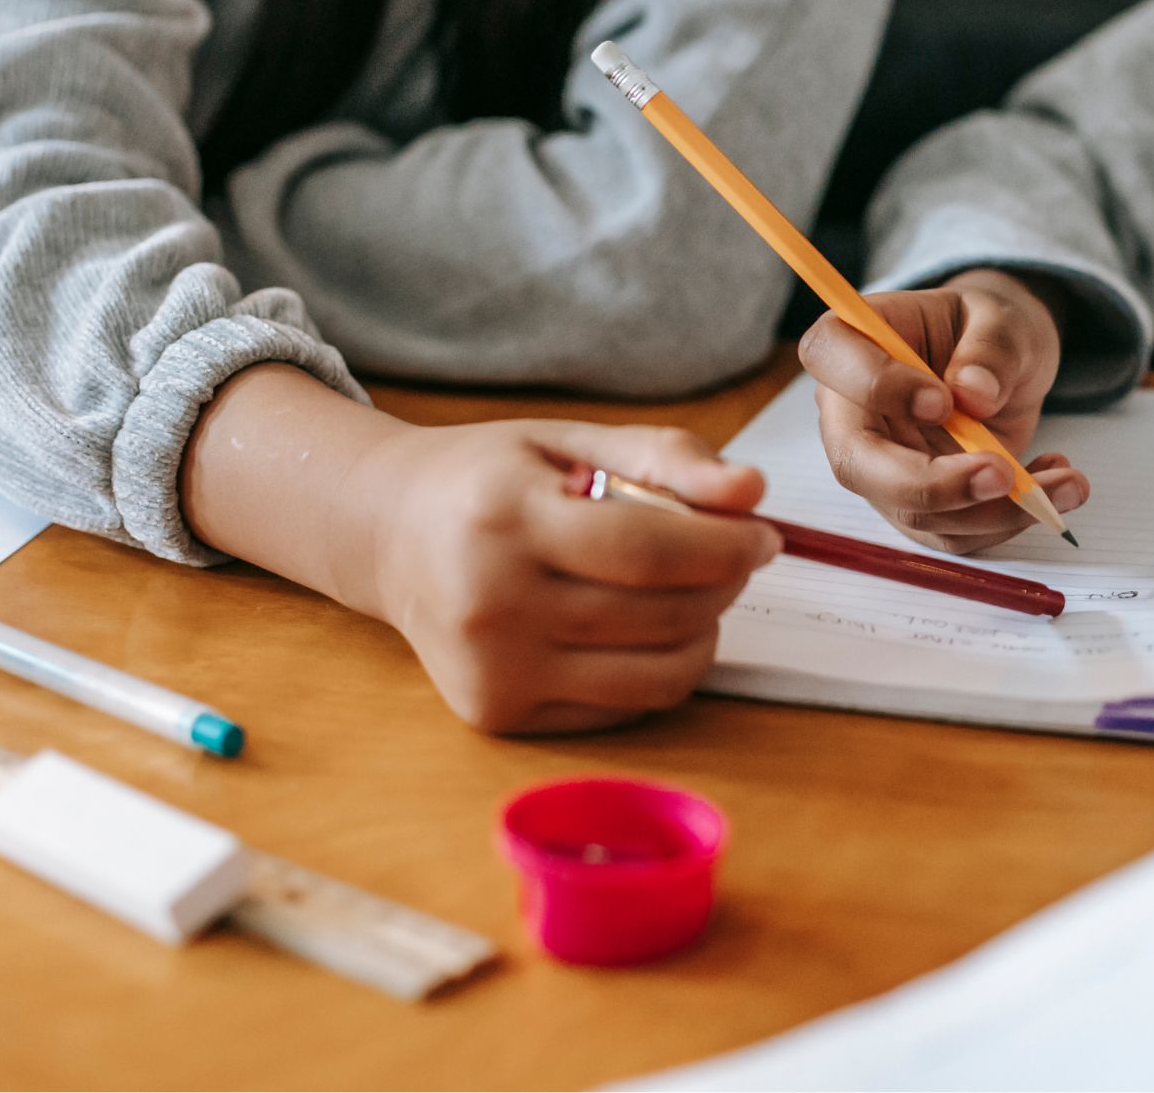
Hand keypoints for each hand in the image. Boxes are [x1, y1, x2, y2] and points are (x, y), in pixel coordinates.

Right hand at [349, 420, 779, 733]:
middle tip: (736, 555)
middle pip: (658, 615)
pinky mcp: (498, 713)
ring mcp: (491, 670)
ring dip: (703, 632)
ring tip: (696, 591)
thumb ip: (665, 457)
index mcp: (503, 519)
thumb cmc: (490, 480)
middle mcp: (489, 603)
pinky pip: (624, 706)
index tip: (764, 534)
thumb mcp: (571, 439)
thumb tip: (751, 492)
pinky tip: (645, 628)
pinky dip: (659, 668)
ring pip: (654, 674)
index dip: (724, 546)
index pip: (646, 549)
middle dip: (724, 584)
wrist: (389, 534)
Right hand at [797, 269, 1088, 553]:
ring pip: (914, 513)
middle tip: (1003, 474)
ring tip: (1066, 483)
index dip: (877, 386)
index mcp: (852, 342)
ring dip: (994, 511)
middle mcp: (852, 412)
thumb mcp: (1001, 318)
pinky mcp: (919, 506)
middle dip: (931, 484)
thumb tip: (974, 393)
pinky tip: (1051, 485)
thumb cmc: (986, 330)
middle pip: (857, 463)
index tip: (942, 400)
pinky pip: (954, 534)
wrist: (1004, 363)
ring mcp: (882, 468)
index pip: (831, 360)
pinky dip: (1008, 521)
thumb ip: (991, 348)